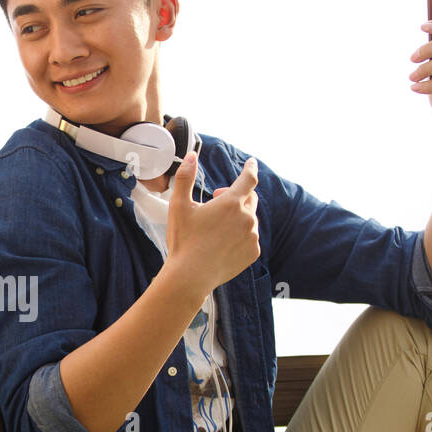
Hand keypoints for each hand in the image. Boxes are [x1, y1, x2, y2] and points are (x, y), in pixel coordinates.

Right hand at [164, 149, 259, 305]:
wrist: (191, 276)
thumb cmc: (183, 240)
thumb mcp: (179, 205)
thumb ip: (185, 177)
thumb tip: (191, 155)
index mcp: (231, 202)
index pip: (248, 179)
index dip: (250, 168)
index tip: (252, 163)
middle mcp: (247, 218)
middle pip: (250, 198)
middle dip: (237, 196)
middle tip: (216, 203)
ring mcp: (252, 236)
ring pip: (250, 219)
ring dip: (238, 218)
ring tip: (216, 229)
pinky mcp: (253, 252)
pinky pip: (250, 238)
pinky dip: (240, 236)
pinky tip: (222, 244)